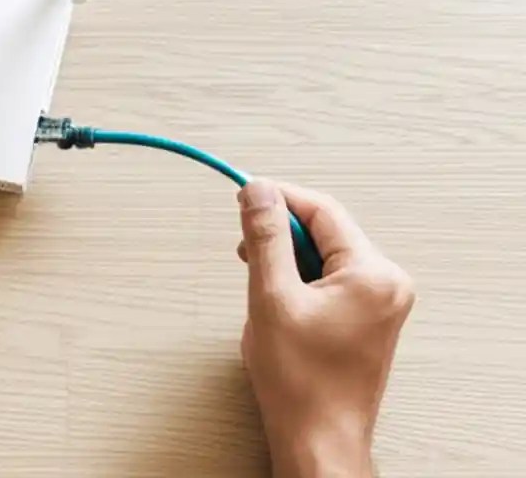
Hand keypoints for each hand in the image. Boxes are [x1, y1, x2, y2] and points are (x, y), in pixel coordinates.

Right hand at [236, 180, 414, 477]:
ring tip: (260, 290)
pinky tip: (277, 304)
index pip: (323, 211)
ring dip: (287, 261)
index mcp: (373, 274)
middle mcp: (388, 283)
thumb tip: (259, 191)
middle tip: (244, 249)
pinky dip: (299, 282)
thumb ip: (266, 238)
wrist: (319, 440)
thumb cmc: (300, 383)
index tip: (245, 194)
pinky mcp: (368, 319)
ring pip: (325, 257)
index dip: (280, 198)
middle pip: (326, 232)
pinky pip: (331, 281)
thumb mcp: (271, 298)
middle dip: (281, 235)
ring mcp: (381, 303)